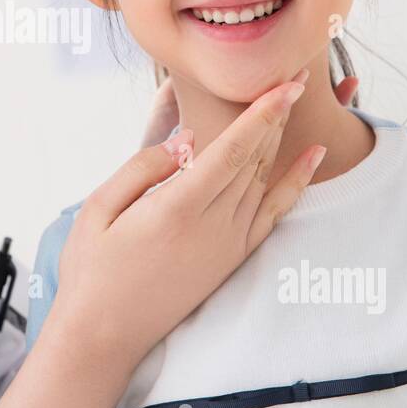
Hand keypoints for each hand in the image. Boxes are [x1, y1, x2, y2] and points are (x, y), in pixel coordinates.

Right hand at [54, 68, 325, 369]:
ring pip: (266, 178)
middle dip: (276, 113)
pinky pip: (274, 213)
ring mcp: (227, 245)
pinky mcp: (232, 259)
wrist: (104, 335)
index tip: (285, 82)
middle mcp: (212, 227)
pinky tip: (314, 154)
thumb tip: (186, 139)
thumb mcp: (98, 209)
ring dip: (282, 136)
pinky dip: (297, 182)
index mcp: (176, 209)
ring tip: (293, 96)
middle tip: (293, 71)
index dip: (262, 113)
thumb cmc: (92, 269)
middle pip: (256, 158)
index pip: (232, 150)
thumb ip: (143, 168)